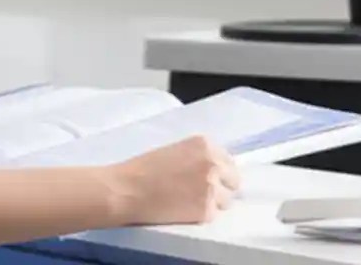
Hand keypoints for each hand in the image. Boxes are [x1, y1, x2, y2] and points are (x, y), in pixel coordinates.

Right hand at [110, 135, 240, 225]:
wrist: (127, 189)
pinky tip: (182, 209)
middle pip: (234, 181)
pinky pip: (213, 215)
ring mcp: (212, 187)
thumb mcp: (176, 151)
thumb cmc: (143, 169)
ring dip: (213, 202)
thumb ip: (199, 157)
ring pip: (226, 200)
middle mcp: (213, 163)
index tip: (209, 179)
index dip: (219, 172)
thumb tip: (217, 171)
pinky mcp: (206, 210)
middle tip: (201, 193)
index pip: (229, 162)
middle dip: (222, 187)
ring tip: (188, 201)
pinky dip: (200, 215)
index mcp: (205, 145)